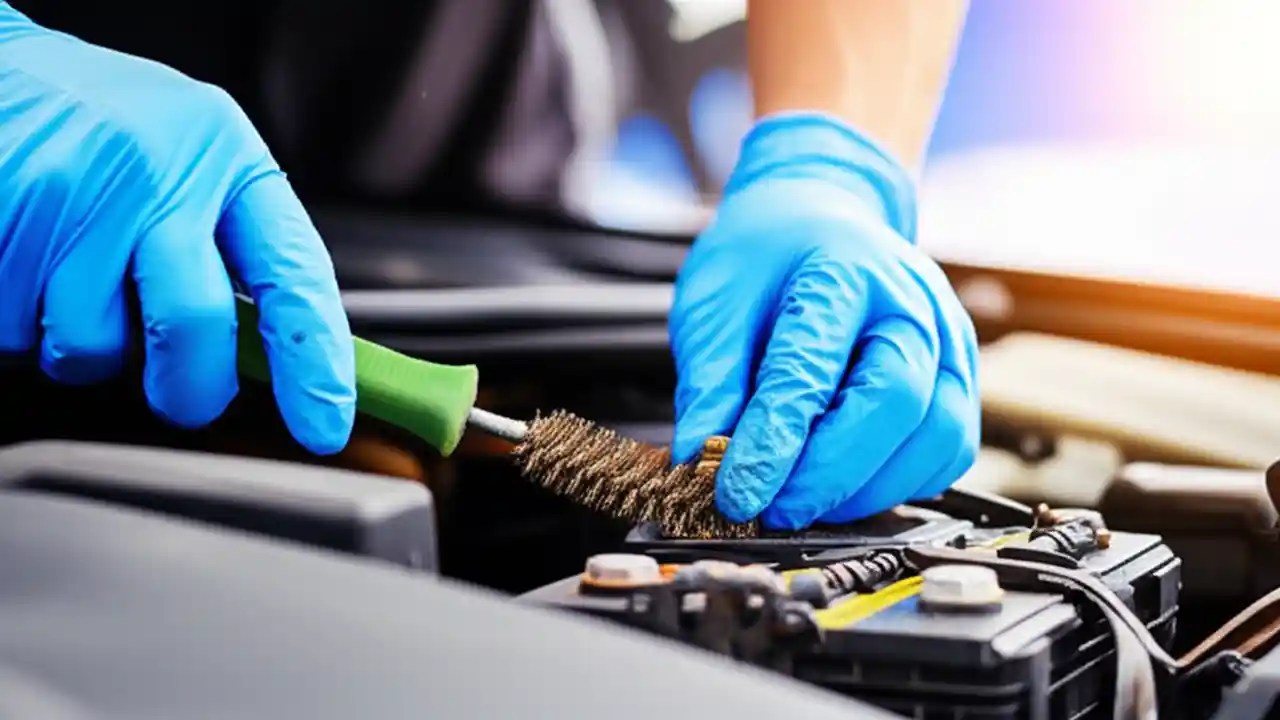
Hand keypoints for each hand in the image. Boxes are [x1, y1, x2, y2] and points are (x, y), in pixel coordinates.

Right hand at [0, 5, 354, 452]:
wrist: (0, 72)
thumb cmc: (109, 129)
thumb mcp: (197, 159)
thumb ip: (236, 246)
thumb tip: (280, 357)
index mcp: (224, 157)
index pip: (292, 274)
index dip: (315, 361)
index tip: (325, 424)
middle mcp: (154, 174)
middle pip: (193, 326)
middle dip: (189, 387)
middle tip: (182, 391)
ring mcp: (71, 200)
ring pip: (91, 349)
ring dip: (85, 345)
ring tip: (74, 278)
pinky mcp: (3, 227)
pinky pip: (18, 336)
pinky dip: (23, 325)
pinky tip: (31, 267)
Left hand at [669, 113, 978, 529]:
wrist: (822, 217)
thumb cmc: (768, 258)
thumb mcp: (714, 304)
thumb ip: (709, 383)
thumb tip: (697, 461)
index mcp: (842, 269)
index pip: (813, 368)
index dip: (774, 441)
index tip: (735, 492)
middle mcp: (912, 302)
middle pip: (898, 402)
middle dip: (830, 473)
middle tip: (771, 508)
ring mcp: (948, 339)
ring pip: (938, 436)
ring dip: (868, 489)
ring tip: (803, 500)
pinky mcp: (960, 378)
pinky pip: (949, 451)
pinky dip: (899, 484)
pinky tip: (845, 484)